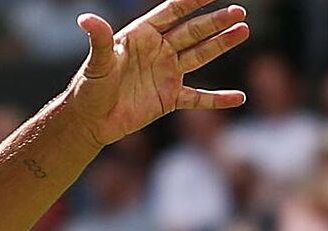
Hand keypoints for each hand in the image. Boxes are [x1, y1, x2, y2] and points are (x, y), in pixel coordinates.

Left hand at [63, 0, 250, 149]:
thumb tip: (84, 19)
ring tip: (243, 31)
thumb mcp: (96, 63)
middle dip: (216, 22)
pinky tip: (238, 98)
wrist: (89, 121)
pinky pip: (198, 98)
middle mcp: (159, 50)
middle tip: (239, 12)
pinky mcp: (168, 98)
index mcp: (143, 35)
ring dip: (221, 45)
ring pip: (200, 55)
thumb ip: (98, 39)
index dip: (193, 0)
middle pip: (193, 31)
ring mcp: (167, 73)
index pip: (173, 11)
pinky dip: (217, 100)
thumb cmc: (89, 88)